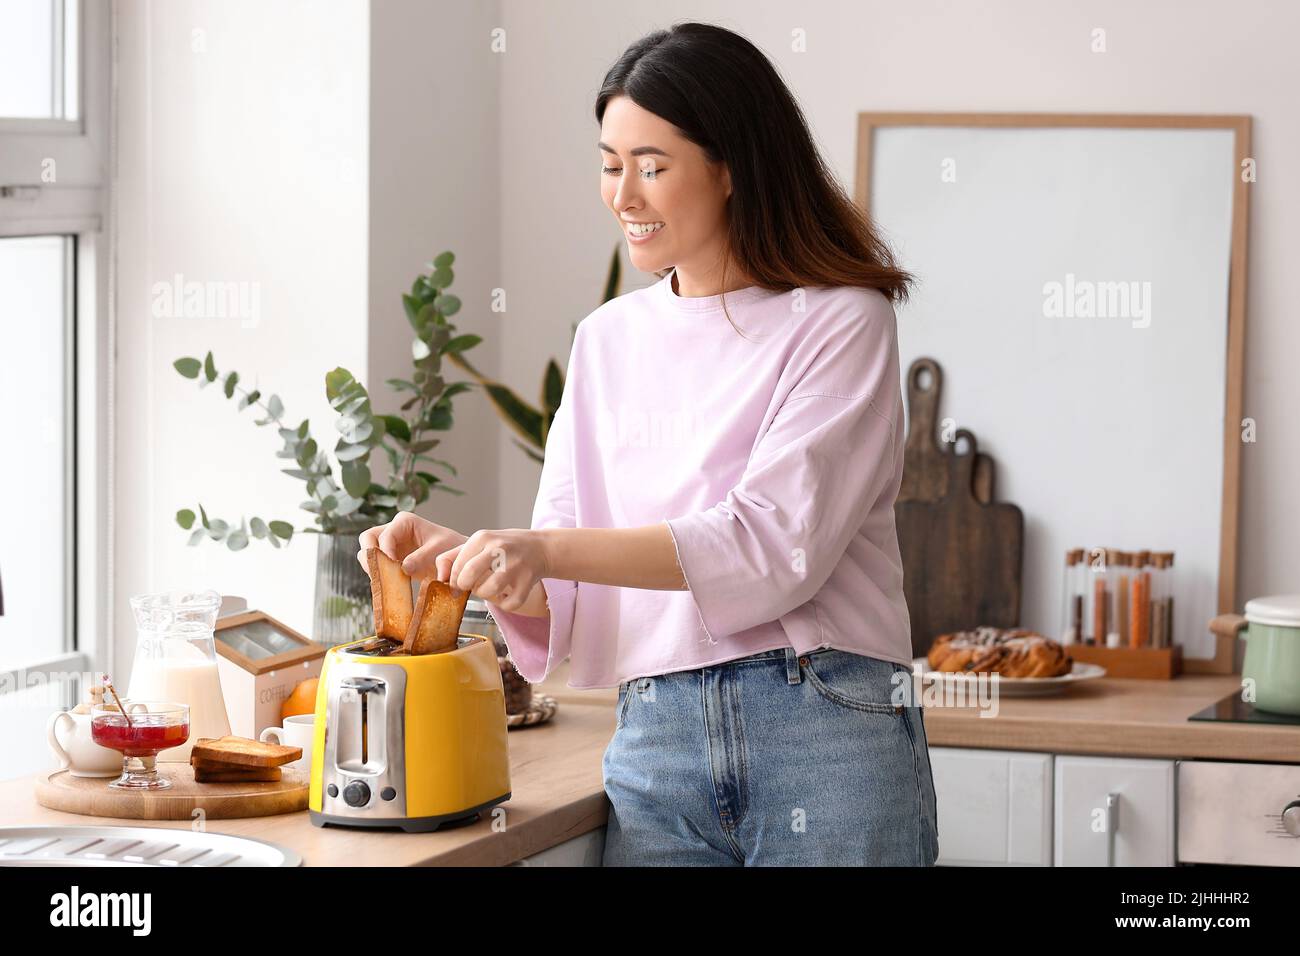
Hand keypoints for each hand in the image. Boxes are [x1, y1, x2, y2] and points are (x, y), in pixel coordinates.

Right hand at [356, 511, 467, 577]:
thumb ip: (422, 557)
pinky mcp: (390, 558)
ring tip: (382, 579)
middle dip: (369, 555)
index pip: (385, 534)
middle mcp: (393, 529)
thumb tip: (404, 568)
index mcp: (405, 521)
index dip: (385, 550)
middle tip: (379, 572)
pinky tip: (386, 583)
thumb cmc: (450, 548)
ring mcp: (390, 544)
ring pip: (367, 551)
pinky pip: (375, 563)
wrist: (455, 559)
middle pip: (367, 537)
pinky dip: (376, 572)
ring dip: (370, 565)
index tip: (393, 566)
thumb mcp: (439, 550)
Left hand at [435, 529, 549, 611]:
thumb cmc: (504, 547)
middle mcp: (499, 548)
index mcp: (483, 537)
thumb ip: (454, 556)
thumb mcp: (479, 543)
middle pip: (469, 576)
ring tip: (488, 588)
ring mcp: (515, 565)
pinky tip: (506, 594)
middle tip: (470, 587)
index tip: (457, 585)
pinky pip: (509, 604)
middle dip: (465, 587)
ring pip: (488, 591)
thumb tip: (439, 578)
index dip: (454, 580)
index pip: (457, 564)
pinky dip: (505, 604)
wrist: (540, 547)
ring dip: (484, 595)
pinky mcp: (528, 580)